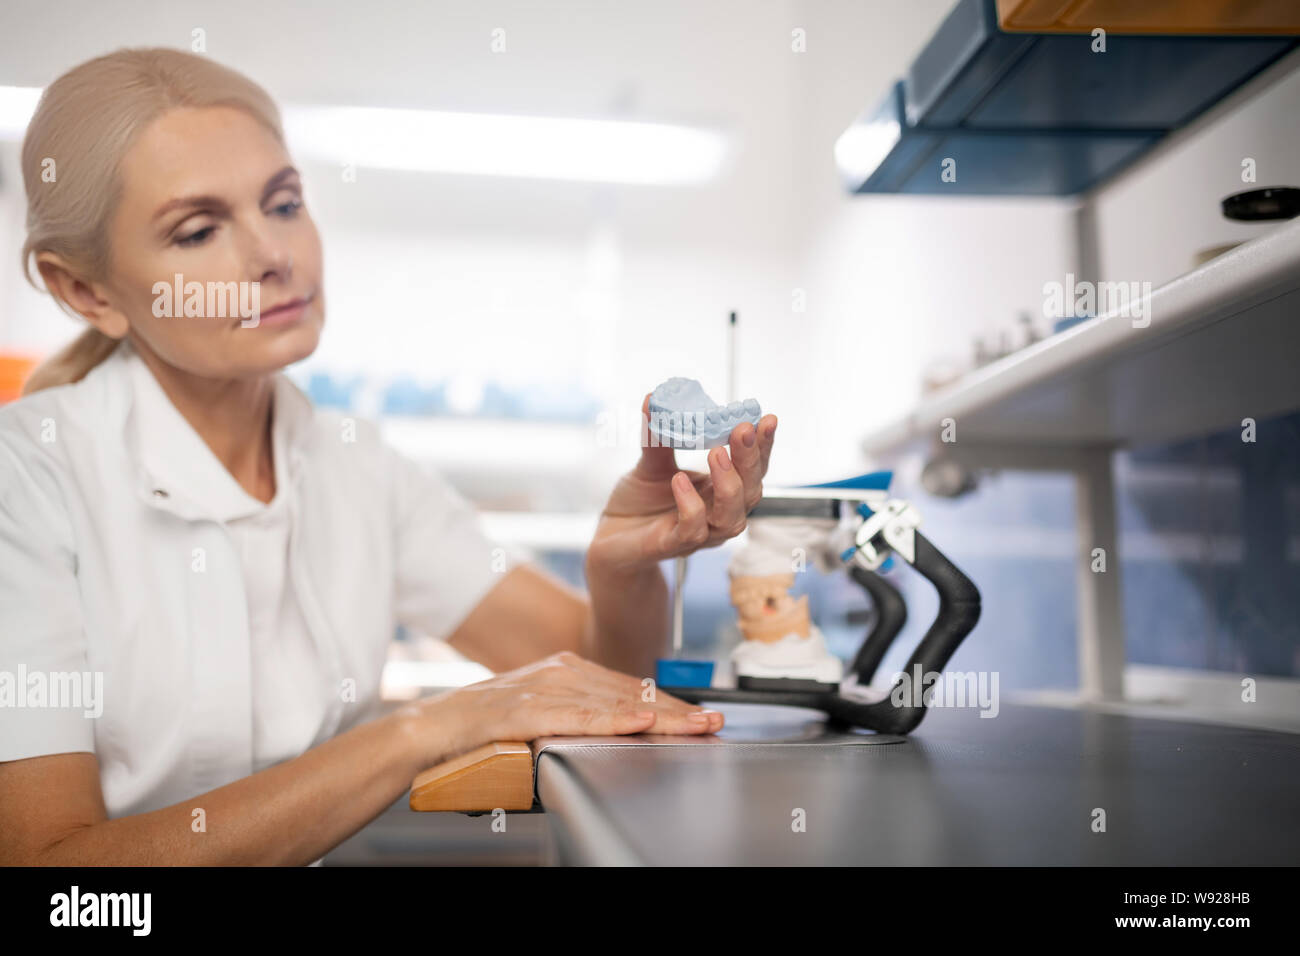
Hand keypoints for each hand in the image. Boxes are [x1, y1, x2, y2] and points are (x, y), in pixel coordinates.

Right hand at [432, 651, 723, 750]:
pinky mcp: (527, 709)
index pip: (631, 689)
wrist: (433, 728)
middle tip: (715, 723)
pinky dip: (612, 719)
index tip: (703, 717)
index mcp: (567, 670)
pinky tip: (640, 721)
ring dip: (659, 716)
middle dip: (677, 711)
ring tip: (694, 727)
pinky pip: (578, 716)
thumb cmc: (486, 727)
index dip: (670, 705)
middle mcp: (561, 671)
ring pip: (614, 703)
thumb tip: (623, 725)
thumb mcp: (541, 714)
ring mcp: (544, 688)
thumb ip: (578, 714)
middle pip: (632, 693)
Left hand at [588, 393, 777, 572]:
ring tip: (717, 452)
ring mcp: (700, 534)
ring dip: (729, 484)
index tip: (766, 418)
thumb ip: (657, 435)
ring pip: (731, 518)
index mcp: (720, 490)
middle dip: (751, 459)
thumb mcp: (650, 463)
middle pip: (750, 491)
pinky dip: (690, 505)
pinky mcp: (672, 546)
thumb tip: (655, 397)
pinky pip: (691, 530)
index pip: (753, 469)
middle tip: (743, 429)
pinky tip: (680, 480)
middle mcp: (718, 514)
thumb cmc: (640, 503)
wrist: (610, 538)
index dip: (763, 446)